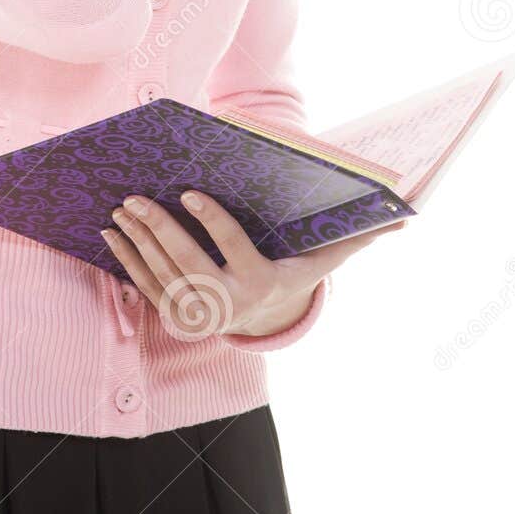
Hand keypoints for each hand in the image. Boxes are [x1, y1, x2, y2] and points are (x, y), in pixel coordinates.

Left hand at [101, 191, 406, 340]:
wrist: (268, 319)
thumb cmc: (294, 273)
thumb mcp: (322, 260)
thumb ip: (353, 239)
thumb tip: (401, 220)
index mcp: (260, 283)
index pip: (232, 249)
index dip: (211, 222)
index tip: (189, 193)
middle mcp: (228, 305)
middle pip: (187, 264)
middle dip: (159, 230)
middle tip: (136, 197)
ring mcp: (200, 316)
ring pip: (162, 274)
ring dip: (137, 241)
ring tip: (121, 208)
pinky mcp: (177, 320)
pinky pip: (147, 288)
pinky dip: (128, 262)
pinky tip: (113, 234)